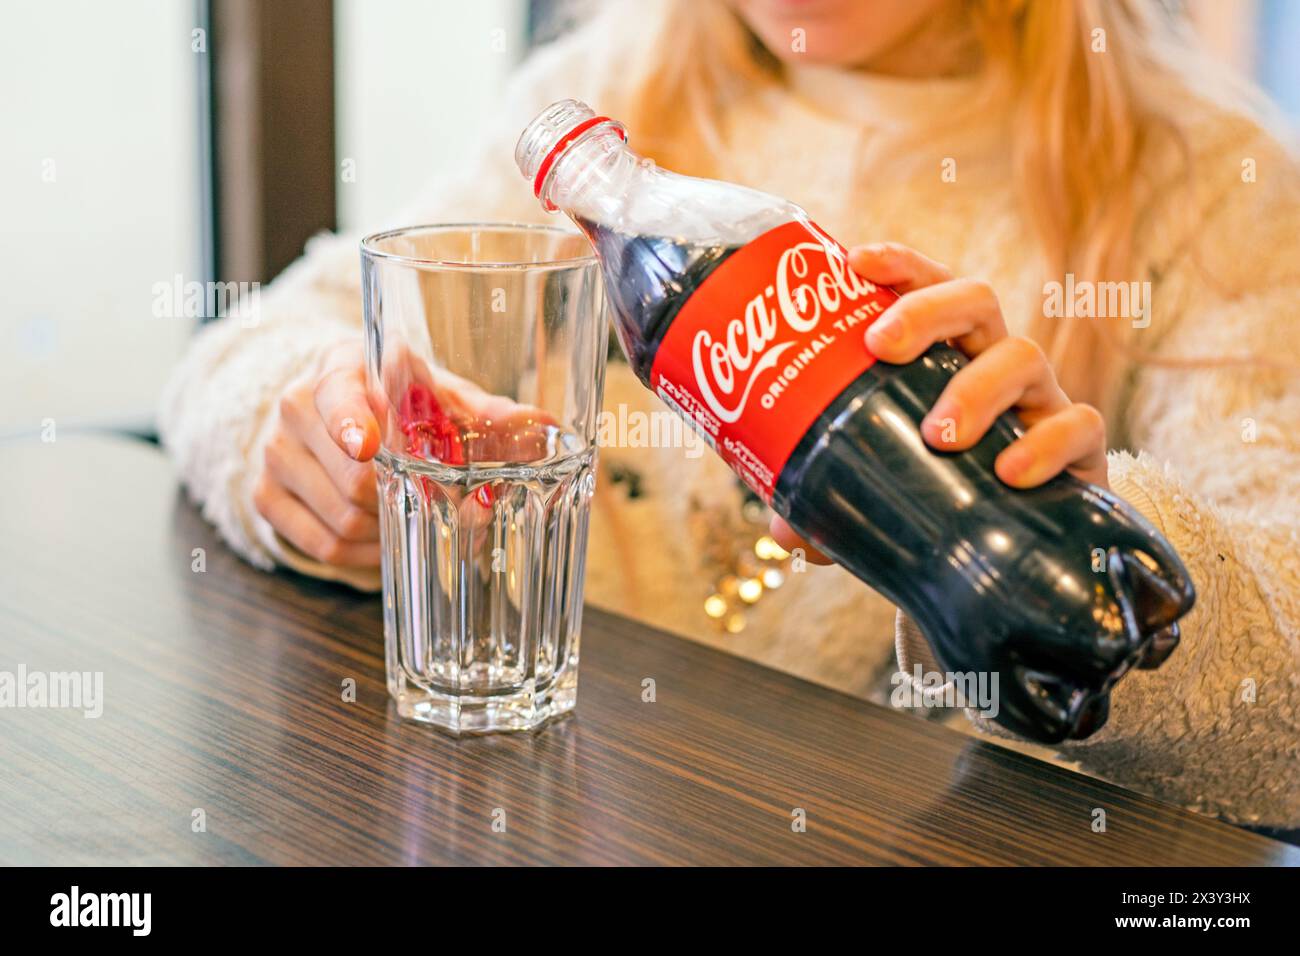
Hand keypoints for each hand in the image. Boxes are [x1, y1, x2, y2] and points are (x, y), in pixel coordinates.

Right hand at [254, 339, 560, 568]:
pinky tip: (386, 536)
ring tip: (414, 513)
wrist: (332, 407)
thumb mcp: (439, 393)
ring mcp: (274, 453)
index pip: (336, 393)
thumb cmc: (397, 399)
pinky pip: (322, 545)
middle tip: (439, 500)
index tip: (367, 445)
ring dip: (390, 529)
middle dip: (404, 499)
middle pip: (351, 477)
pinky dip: (365, 552)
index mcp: (340, 367)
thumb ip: (486, 411)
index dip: (349, 420)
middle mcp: (295, 405)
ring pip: (340, 517)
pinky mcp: (265, 496)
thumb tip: (540, 425)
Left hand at [770, 242, 1107, 563]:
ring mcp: (1040, 402)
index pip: (927, 287)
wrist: (1015, 557)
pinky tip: (1008, 473)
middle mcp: (993, 364)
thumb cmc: (938, 501)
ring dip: (976, 388)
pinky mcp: (1081, 451)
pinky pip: (1078, 425)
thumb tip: (782, 531)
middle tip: (882, 346)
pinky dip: (1044, 443)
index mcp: (944, 357)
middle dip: (928, 311)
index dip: (897, 266)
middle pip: (976, 300)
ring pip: (1024, 356)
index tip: (854, 262)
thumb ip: (832, 505)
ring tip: (938, 435)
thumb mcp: (881, 496)